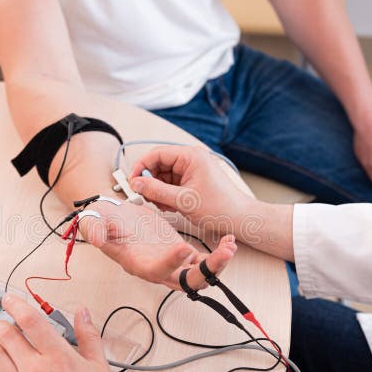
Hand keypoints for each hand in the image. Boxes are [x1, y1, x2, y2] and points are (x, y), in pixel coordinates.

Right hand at [79, 198, 237, 290]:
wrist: (117, 216)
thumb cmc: (104, 219)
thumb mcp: (95, 220)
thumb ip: (95, 229)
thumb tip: (99, 239)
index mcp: (137, 263)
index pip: (156, 270)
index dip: (170, 263)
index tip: (184, 247)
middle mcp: (157, 269)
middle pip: (185, 282)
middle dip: (207, 271)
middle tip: (225, 253)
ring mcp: (171, 264)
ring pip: (200, 275)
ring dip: (218, 265)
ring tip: (230, 245)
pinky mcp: (182, 255)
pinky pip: (204, 262)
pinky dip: (218, 255)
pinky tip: (228, 240)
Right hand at [128, 146, 250, 228]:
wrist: (239, 218)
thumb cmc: (219, 207)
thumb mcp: (183, 200)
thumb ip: (157, 191)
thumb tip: (136, 184)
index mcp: (191, 156)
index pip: (157, 154)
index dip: (141, 167)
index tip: (132, 182)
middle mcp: (190, 159)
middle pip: (158, 164)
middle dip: (149, 181)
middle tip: (144, 197)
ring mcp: (191, 170)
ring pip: (163, 176)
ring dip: (157, 190)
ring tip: (161, 205)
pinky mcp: (192, 180)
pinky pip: (171, 183)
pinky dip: (165, 194)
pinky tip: (168, 206)